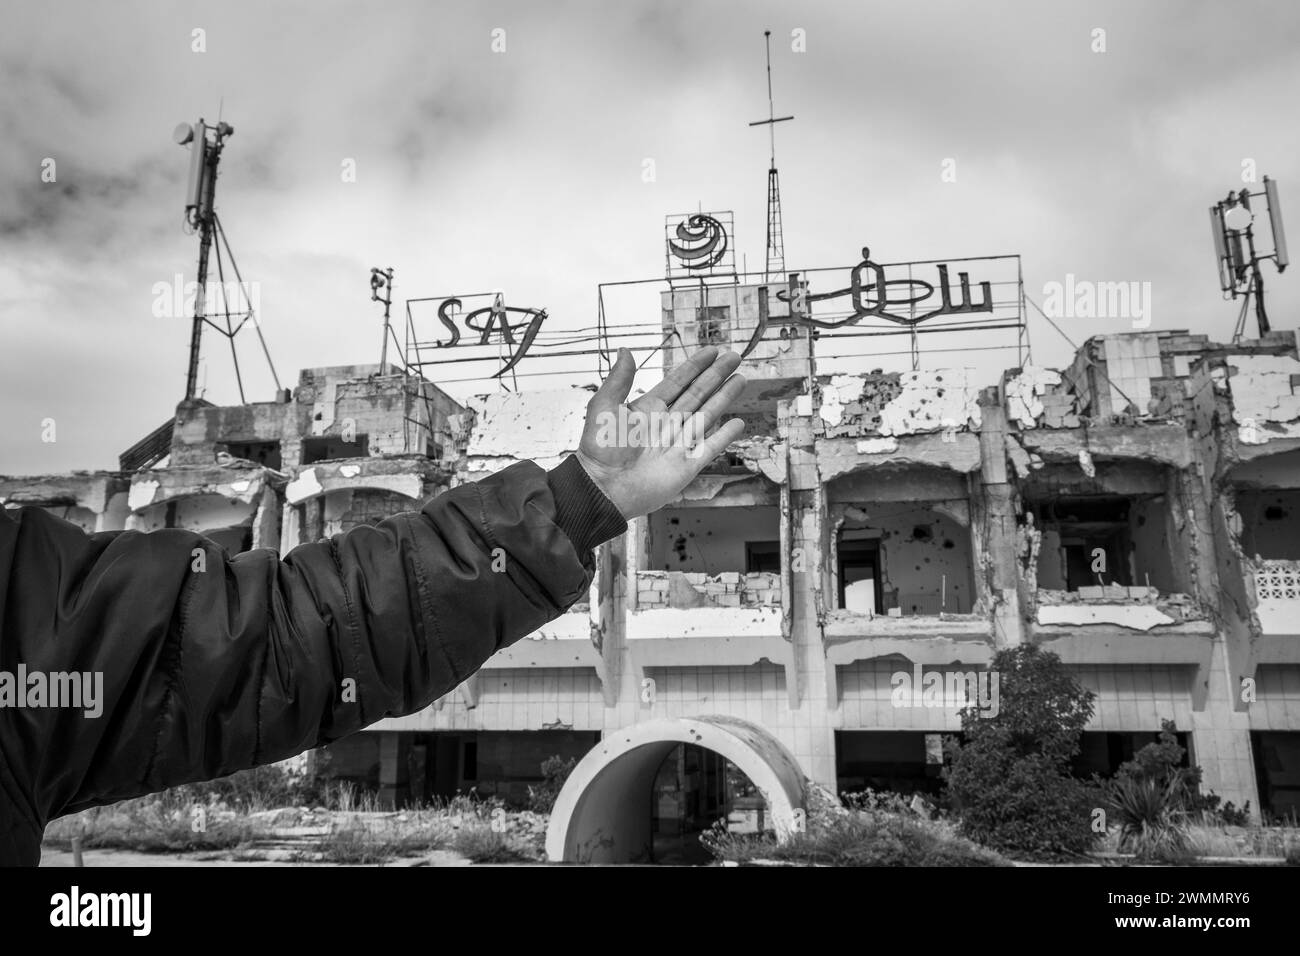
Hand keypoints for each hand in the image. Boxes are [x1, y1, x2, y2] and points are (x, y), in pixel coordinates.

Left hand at [574, 346, 745, 520]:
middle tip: (734, 358)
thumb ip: (619, 379)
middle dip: (716, 376)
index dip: (695, 366)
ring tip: (741, 380)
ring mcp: (678, 445)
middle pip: (697, 394)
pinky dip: (725, 436)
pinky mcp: (686, 467)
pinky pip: (710, 448)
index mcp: (648, 409)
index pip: (678, 382)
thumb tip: (625, 350)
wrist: (604, 488)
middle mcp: (666, 424)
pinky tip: (738, 423)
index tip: (712, 351)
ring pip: (707, 415)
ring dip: (724, 397)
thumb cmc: (599, 450)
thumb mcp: (604, 407)